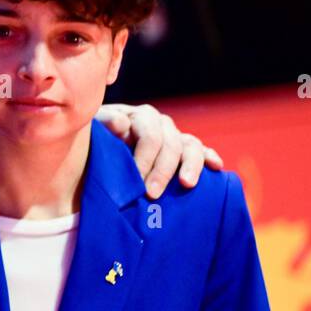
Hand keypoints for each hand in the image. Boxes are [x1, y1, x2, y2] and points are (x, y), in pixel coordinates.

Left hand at [96, 103, 223, 198]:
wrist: (97, 149)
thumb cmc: (94, 140)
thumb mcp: (93, 130)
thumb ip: (104, 124)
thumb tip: (122, 125)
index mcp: (140, 116)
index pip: (150, 137)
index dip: (145, 159)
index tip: (136, 181)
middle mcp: (161, 124)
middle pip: (171, 145)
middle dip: (163, 171)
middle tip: (152, 194)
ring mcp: (174, 136)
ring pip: (190, 146)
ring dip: (191, 166)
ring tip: (186, 184)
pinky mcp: (184, 150)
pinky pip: (202, 151)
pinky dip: (209, 157)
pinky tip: (216, 166)